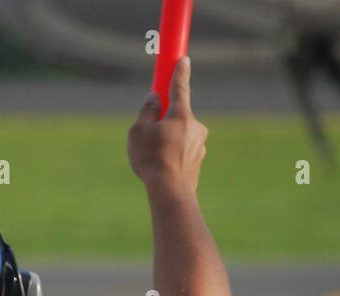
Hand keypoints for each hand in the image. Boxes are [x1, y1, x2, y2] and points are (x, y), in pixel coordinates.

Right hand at [127, 56, 207, 195]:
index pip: (180, 86)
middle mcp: (196, 126)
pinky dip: (173, 154)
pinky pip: (183, 151)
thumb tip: (153, 99)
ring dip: (168, 139)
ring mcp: (200, 145)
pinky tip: (162, 168)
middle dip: (164, 119)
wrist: (171, 193)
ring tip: (153, 157)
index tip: (184, 59)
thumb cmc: (152, 160)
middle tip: (148, 133)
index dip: (180, 71)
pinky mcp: (199, 161)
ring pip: (180, 135)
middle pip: (177, 115)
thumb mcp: (139, 131)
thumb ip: (147, 111)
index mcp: (181, 114)